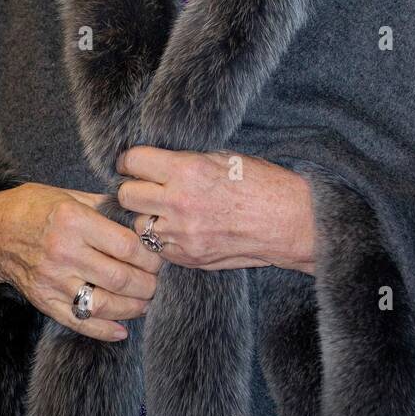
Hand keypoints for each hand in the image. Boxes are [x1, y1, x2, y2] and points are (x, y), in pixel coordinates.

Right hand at [0, 182, 163, 339]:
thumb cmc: (32, 208)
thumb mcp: (69, 195)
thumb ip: (104, 207)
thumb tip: (138, 215)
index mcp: (74, 221)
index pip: (126, 245)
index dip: (149, 256)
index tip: (158, 258)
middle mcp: (64, 252)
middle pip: (120, 277)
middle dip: (147, 284)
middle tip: (156, 283)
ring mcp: (53, 280)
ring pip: (104, 304)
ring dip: (132, 308)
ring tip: (144, 302)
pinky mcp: (44, 301)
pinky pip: (79, 322)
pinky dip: (104, 331)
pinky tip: (122, 330)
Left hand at [115, 146, 315, 273]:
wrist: (287, 221)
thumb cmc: (261, 183)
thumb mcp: (222, 158)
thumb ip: (185, 161)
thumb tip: (157, 162)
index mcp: (187, 169)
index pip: (133, 162)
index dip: (130, 161)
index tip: (131, 164)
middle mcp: (179, 202)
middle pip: (127, 196)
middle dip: (133, 189)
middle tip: (144, 187)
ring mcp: (182, 235)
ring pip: (139, 226)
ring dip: (147, 217)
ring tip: (164, 211)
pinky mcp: (188, 258)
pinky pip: (158, 249)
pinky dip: (163, 240)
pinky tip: (180, 230)